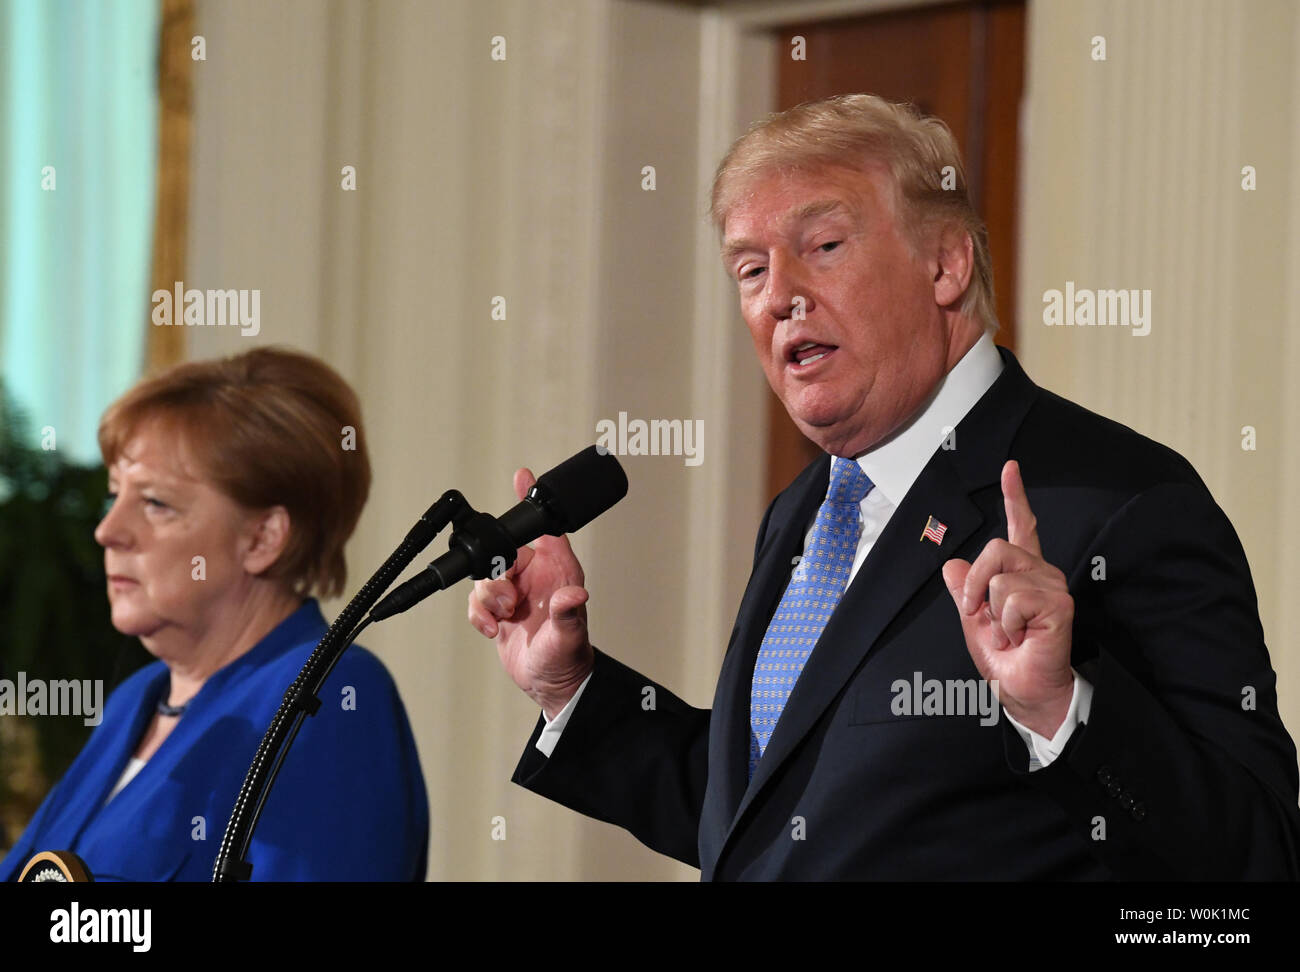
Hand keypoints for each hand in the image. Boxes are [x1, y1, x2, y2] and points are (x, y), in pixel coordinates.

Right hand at [467, 467, 593, 719]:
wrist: (550, 684)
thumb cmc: (569, 658)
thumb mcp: (569, 638)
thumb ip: (568, 615)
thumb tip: (575, 596)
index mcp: (557, 570)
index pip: (545, 528)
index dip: (531, 503)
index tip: (522, 477)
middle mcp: (534, 575)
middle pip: (503, 553)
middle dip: (496, 575)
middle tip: (506, 602)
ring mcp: (514, 591)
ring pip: (485, 576)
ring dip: (487, 599)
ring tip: (502, 620)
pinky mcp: (497, 608)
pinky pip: (476, 599)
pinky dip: (479, 614)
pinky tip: (492, 630)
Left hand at [940, 460, 1074, 737]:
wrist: (1024, 693)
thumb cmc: (1007, 660)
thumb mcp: (973, 623)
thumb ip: (965, 593)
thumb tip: (951, 566)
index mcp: (1022, 574)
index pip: (1021, 527)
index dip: (1016, 496)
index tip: (1010, 468)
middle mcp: (1041, 573)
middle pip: (996, 548)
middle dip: (975, 586)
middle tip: (983, 617)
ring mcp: (1052, 587)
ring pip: (1000, 577)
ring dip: (992, 612)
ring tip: (1011, 633)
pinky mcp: (1058, 604)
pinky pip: (1012, 598)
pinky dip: (1006, 623)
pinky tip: (1022, 637)